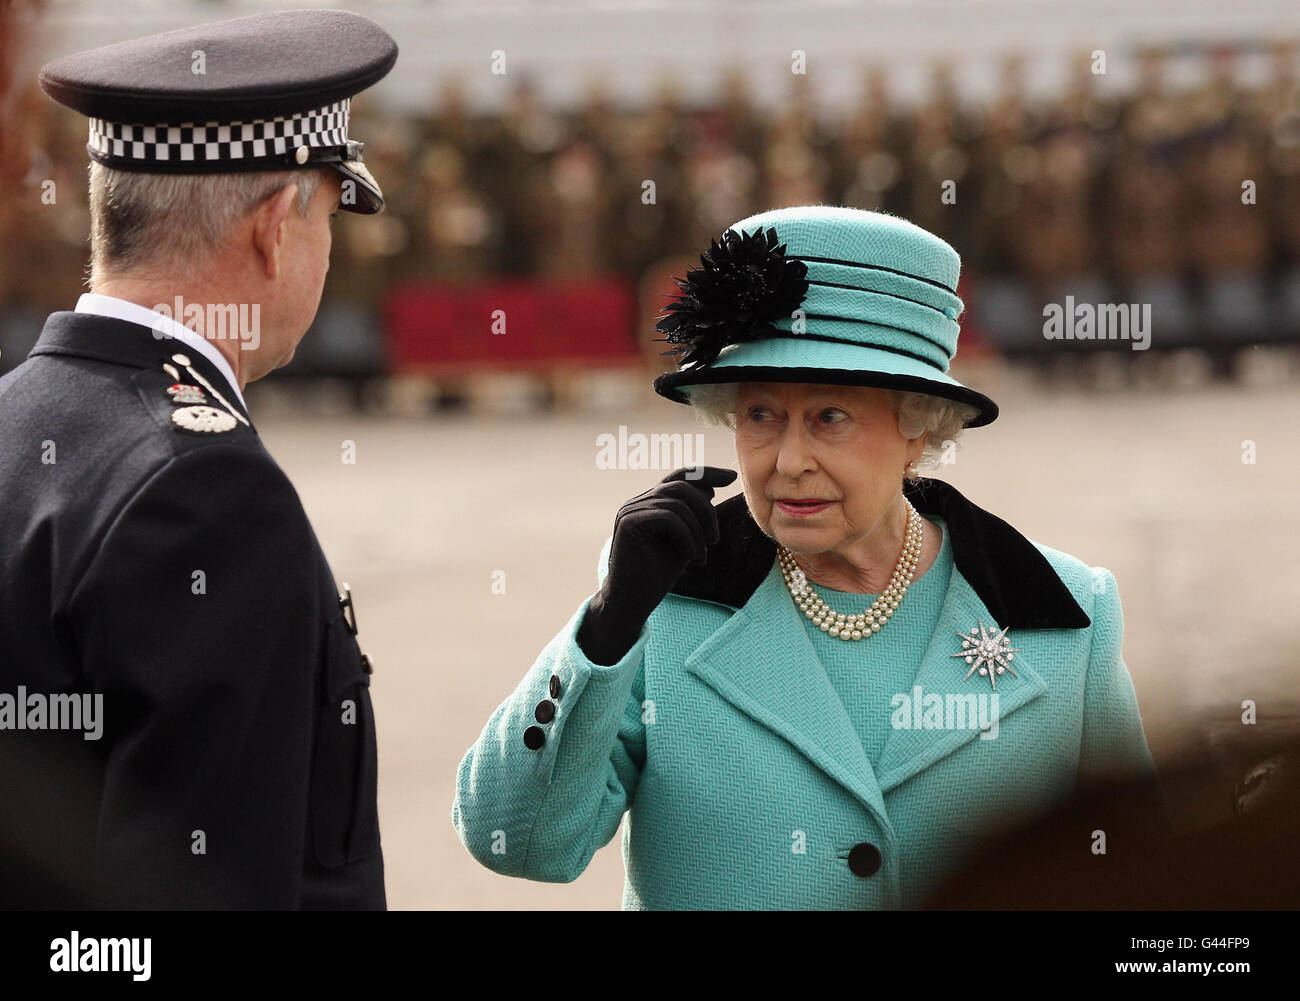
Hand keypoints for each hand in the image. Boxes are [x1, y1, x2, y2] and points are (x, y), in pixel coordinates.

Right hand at [577, 466, 736, 664]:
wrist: (633, 602)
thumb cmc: (658, 574)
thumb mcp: (685, 539)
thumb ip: (693, 515)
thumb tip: (709, 488)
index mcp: (649, 502)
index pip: (680, 476)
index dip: (707, 473)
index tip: (731, 478)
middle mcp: (637, 501)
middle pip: (682, 486)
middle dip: (706, 511)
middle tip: (715, 540)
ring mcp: (630, 510)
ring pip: (678, 503)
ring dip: (698, 530)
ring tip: (703, 554)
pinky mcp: (629, 522)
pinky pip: (669, 518)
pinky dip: (688, 538)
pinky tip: (692, 558)